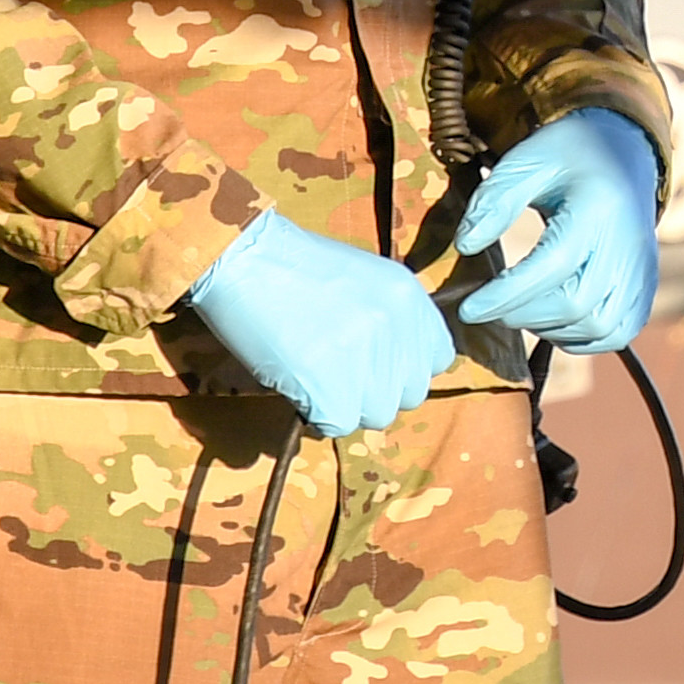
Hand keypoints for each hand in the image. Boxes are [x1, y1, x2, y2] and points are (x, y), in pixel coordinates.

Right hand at [186, 211, 455, 435]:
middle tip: (340, 371)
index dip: (406, 367)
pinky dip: (317, 414)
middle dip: (377, 389)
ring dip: (348, 404)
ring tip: (316, 374)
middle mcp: (397, 327)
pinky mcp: (332, 388)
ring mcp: (367, 358)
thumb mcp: (365, 279)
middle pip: (410, 394)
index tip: (379, 363)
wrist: (244, 258)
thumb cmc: (295, 266)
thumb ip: (390, 319)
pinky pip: (338, 425)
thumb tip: (394, 366)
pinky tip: (298, 383)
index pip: (439, 359)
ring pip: (376, 414)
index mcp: (410, 297)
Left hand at [454, 109, 661, 354]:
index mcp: (598, 206)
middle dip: (524, 314)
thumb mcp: (526, 162)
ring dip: (553, 328)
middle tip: (492, 303)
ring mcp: (642, 269)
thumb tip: (465, 246)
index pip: (552, 265)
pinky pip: (618, 332)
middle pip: (576, 305)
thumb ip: (495, 201)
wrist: (624, 152)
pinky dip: (583, 338)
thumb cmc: (568, 156)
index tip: (467, 308)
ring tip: (524, 306)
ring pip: (599, 328)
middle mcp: (628, 244)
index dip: (506, 294)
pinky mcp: (647, 287)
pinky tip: (556, 317)